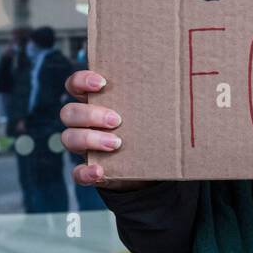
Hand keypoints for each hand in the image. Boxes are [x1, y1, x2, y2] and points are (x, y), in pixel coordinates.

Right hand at [60, 70, 146, 190]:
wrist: (149, 164)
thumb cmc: (146, 127)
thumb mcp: (147, 110)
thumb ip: (152, 96)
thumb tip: (184, 80)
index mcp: (94, 102)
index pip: (74, 84)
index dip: (81, 81)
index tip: (102, 83)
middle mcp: (84, 123)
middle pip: (69, 112)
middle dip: (90, 114)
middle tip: (117, 119)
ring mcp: (83, 147)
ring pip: (69, 138)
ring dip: (90, 139)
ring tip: (118, 143)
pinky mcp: (88, 170)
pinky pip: (77, 172)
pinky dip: (86, 172)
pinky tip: (100, 171)